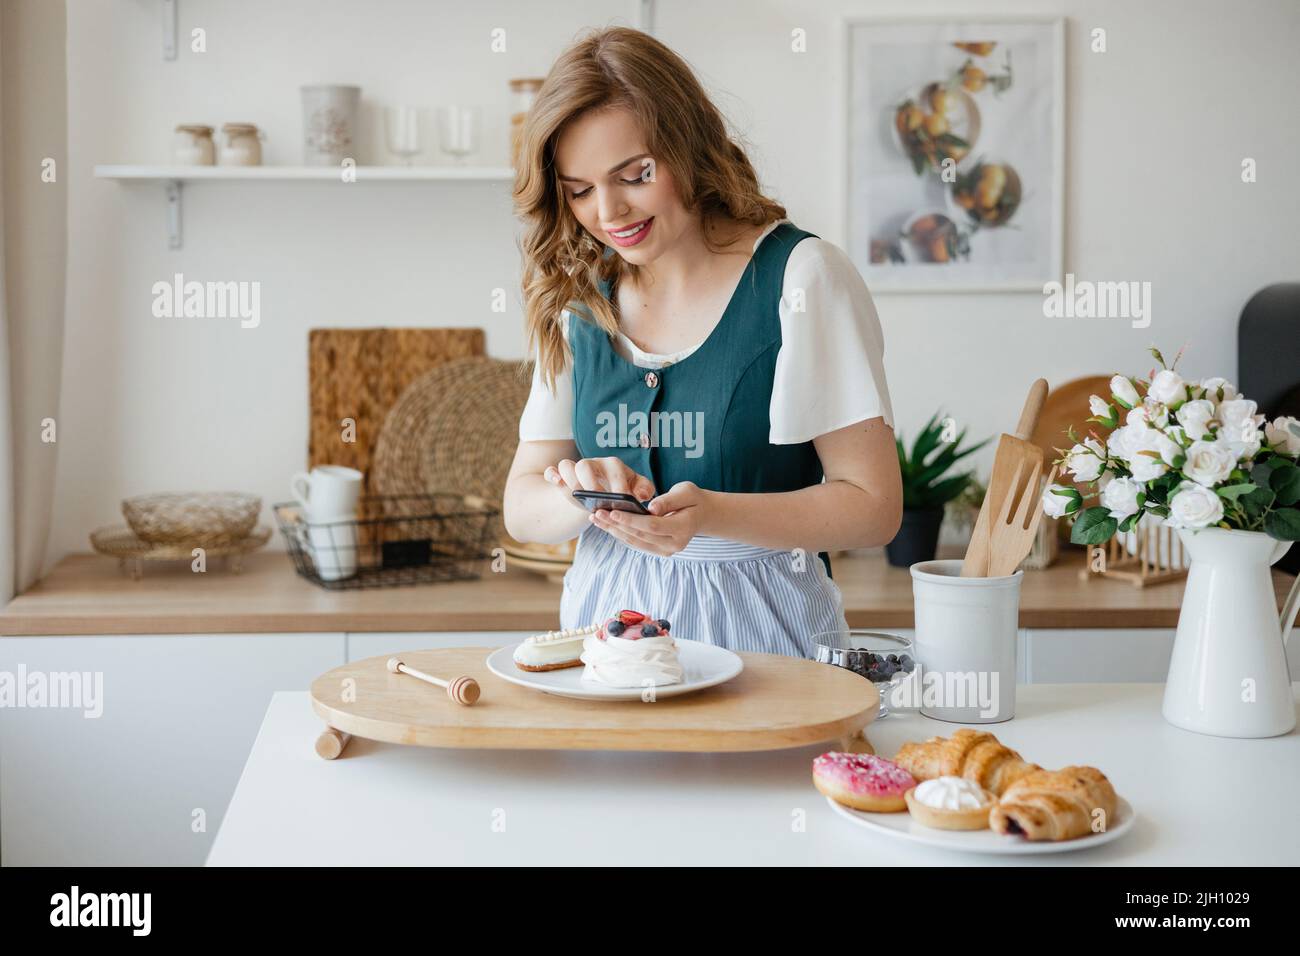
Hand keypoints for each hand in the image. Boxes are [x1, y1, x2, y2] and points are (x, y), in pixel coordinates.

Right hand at [543, 456, 655, 510]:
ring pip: (567, 466)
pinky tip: (556, 483)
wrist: (605, 494)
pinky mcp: (562, 477)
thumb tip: (641, 495)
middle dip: (591, 483)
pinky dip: (552, 475)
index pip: (614, 469)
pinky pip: (552, 471)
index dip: (618, 485)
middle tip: (598, 501)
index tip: (622, 501)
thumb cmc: (623, 490)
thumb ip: (644, 489)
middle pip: (585, 465)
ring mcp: (576, 469)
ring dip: (570, 480)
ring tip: (578, 495)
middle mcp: (593, 464)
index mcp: (613, 465)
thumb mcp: (637, 488)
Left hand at [590, 481, 707, 556]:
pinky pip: (636, 543)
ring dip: (614, 531)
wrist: (701, 515)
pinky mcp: (658, 550)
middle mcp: (674, 545)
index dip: (631, 520)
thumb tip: (651, 507)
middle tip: (597, 513)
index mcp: (682, 530)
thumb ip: (669, 500)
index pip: (652, 526)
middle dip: (617, 525)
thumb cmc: (693, 499)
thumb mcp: (686, 492)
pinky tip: (607, 524)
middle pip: (640, 536)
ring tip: (597, 519)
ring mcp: (666, 551)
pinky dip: (620, 533)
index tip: (613, 511)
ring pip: (635, 542)